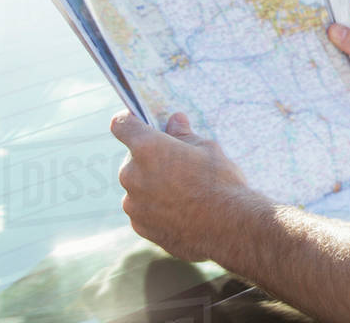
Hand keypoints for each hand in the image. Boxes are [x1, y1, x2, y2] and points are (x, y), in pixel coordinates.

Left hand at [111, 110, 262, 261]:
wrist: (228, 228)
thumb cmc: (220, 183)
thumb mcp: (208, 149)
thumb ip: (184, 135)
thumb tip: (175, 121)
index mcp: (147, 148)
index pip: (121, 124)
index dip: (128, 121)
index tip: (137, 122)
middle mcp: (132, 174)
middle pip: (132, 159)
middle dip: (150, 159)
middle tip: (178, 164)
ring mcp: (133, 203)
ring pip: (137, 186)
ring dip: (152, 185)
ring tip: (184, 193)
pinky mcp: (139, 226)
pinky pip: (143, 210)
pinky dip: (156, 208)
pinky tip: (182, 211)